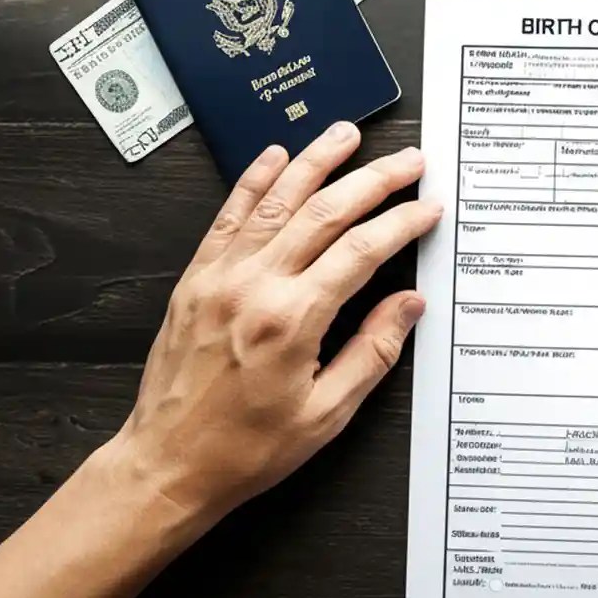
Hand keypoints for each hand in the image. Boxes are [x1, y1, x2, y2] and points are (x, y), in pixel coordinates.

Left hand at [114, 121, 440, 520]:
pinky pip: (229, 216)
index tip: (428, 208)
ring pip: (276, 201)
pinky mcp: (196, 279)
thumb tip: (409, 304)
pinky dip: (253, 181)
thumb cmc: (246, 449)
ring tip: (347, 134)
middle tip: (408, 161)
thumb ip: (372, 351)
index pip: (361, 251)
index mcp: (292, 320)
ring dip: (315, 161)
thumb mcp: (327, 413)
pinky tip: (275, 156)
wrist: (169, 463)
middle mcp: (253, 287)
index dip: (402, 223)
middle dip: (373, 180)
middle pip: (325, 213)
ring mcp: (219, 277)